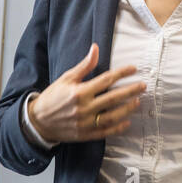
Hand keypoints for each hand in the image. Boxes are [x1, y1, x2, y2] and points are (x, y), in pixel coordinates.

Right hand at [29, 44, 144, 142]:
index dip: (121, 73)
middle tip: (143, 86)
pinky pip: (105, 132)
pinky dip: (117, 128)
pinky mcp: (85, 135)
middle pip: (112, 98)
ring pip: (112, 116)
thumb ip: (84, 65)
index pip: (105, 80)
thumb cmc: (53, 97)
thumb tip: (95, 48)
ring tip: (137, 102)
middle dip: (130, 91)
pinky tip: (127, 123)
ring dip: (127, 109)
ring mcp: (85, 123)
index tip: (133, 69)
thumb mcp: (66, 78)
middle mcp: (84, 108)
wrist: (39, 121)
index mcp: (79, 92)